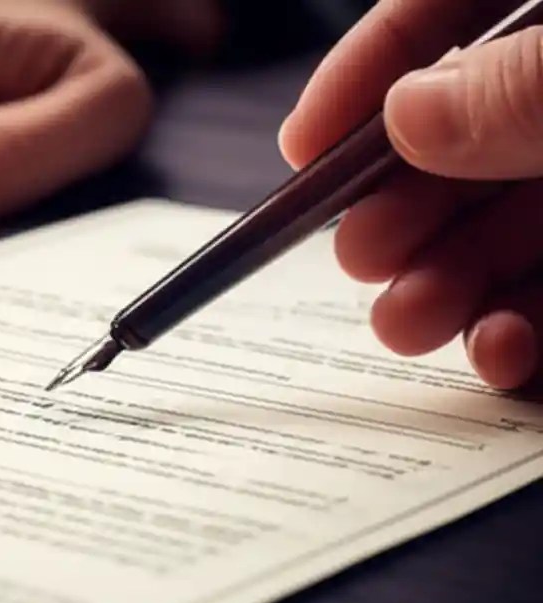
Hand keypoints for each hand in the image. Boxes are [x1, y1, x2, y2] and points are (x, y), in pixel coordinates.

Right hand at [279, 0, 542, 389]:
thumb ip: (522, 85)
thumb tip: (406, 117)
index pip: (437, 11)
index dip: (360, 76)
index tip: (300, 149)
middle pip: (468, 131)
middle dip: (402, 208)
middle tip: (361, 258)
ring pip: (516, 216)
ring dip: (454, 281)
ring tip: (410, 326)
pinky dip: (530, 321)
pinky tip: (505, 350)